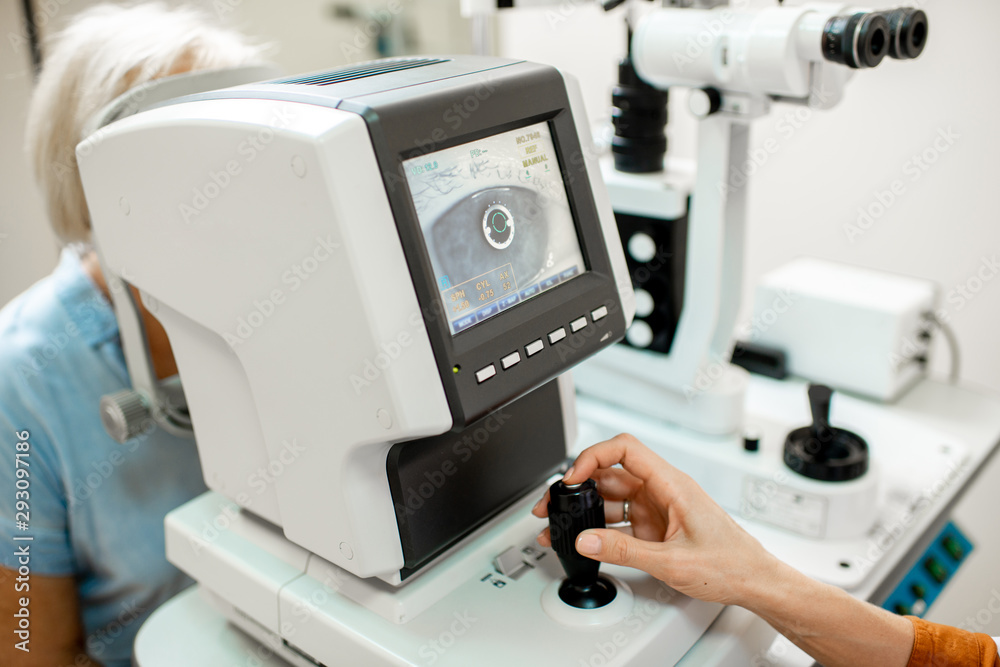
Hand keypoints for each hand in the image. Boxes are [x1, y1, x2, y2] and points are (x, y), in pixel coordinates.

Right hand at [532, 433, 777, 605]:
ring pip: (612, 498)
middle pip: (611, 474)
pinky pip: (620, 521)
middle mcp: (663, 491)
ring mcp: (658, 509)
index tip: (573, 477)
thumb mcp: (672, 561)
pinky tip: (585, 540)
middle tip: (554, 503)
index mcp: (672, 484)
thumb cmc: (731, 564)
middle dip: (579, 486)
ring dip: (586, 510)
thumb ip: (625, 551)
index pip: (625, 450)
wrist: (754, 581)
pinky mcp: (655, 527)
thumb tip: (587, 540)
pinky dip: (599, 530)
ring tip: (560, 525)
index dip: (594, 457)